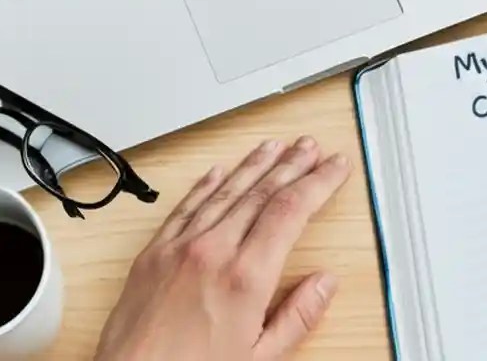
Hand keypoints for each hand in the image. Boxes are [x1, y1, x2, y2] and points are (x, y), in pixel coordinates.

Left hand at [94, 137, 350, 360]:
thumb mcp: (260, 358)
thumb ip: (297, 316)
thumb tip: (324, 283)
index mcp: (245, 277)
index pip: (291, 211)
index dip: (318, 183)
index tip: (334, 168)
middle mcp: (212, 252)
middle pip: (261, 193)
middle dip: (291, 165)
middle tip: (310, 147)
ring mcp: (179, 249)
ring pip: (223, 192)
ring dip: (253, 165)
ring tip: (273, 147)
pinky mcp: (152, 255)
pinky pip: (184, 208)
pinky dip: (204, 185)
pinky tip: (217, 171)